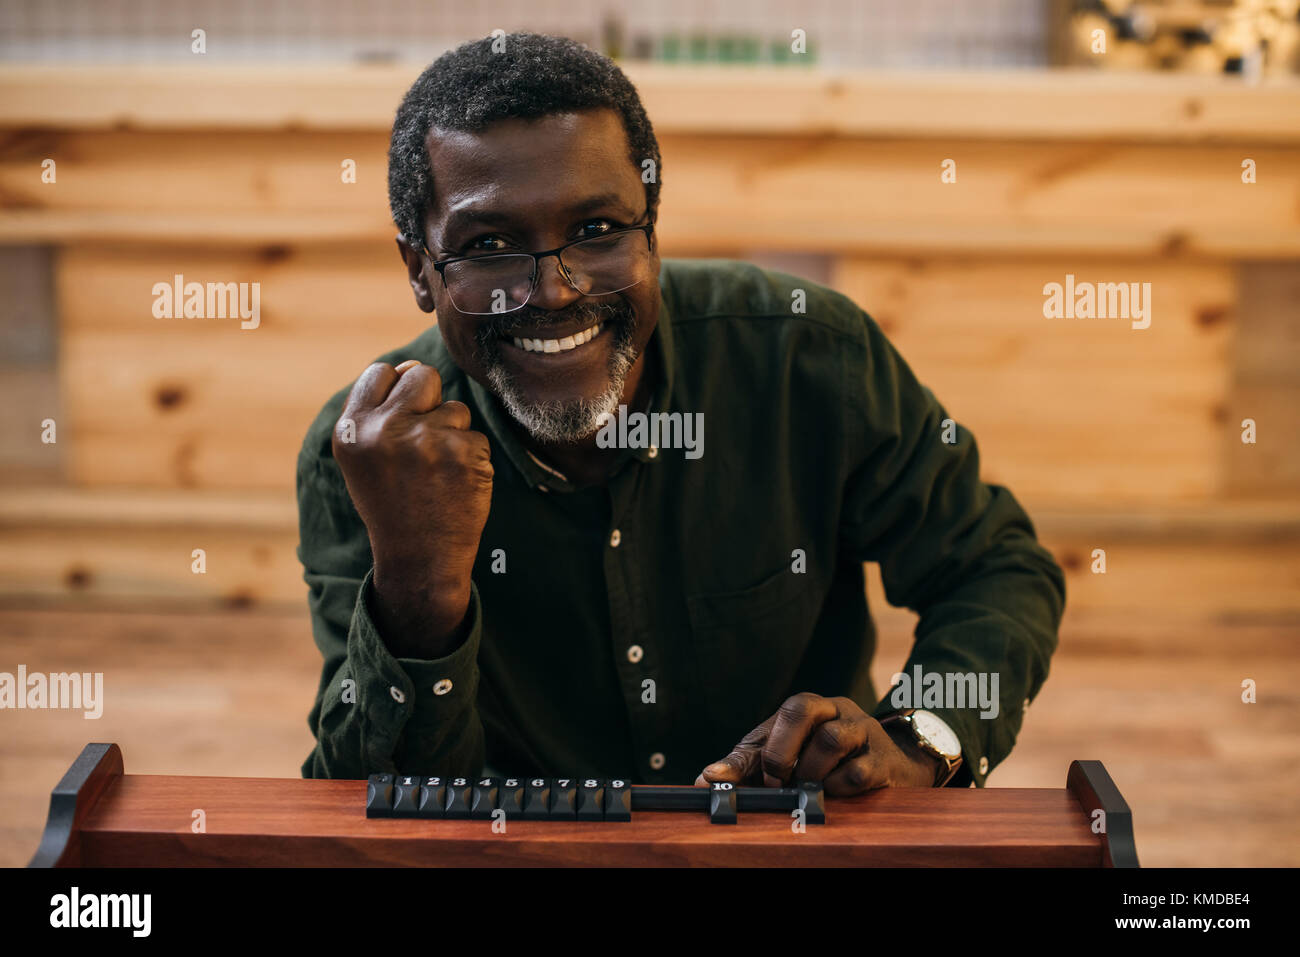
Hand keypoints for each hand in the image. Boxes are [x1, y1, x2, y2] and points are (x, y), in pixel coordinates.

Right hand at [333, 359, 493, 656]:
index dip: (399, 388)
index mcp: (353, 430)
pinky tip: (456, 486)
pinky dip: (472, 460)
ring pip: (456, 410)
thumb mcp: (364, 459)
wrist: (419, 561)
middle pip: (423, 375)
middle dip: (431, 399)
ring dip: (453, 435)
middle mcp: (385, 430)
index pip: (382, 372)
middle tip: (426, 438)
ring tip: (437, 473)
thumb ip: (378, 413)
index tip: (404, 414)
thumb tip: (413, 367)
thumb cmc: (392, 504)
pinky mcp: (464, 453)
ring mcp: (427, 439)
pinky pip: (477, 438)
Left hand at [694, 693, 943, 793]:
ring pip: (832, 738)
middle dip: (782, 750)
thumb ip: (746, 766)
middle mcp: (837, 711)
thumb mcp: (786, 757)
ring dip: (810, 771)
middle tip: (777, 783)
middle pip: (803, 707)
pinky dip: (838, 788)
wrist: (895, 767)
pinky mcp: (884, 762)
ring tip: (807, 790)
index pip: (784, 711)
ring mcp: (864, 733)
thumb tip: (704, 780)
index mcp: (812, 707)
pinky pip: (858, 771)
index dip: (766, 746)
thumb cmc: (828, 761)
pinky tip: (833, 797)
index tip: (754, 780)